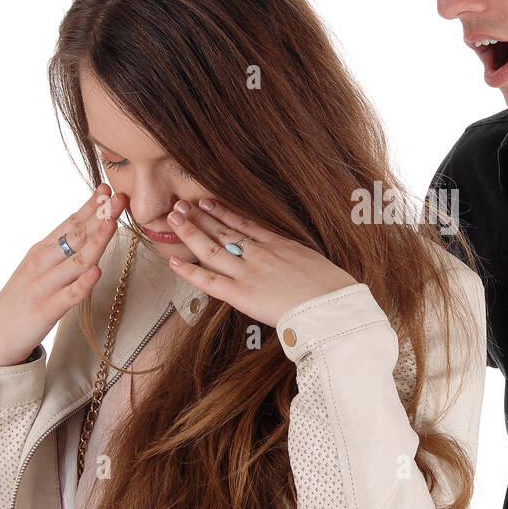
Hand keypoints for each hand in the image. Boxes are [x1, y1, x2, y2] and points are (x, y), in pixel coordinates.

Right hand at [0, 185, 126, 366]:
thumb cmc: (22, 300)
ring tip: (112, 224)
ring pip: (75, 261)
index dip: (90, 206)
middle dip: (100, 216)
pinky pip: (69, 295)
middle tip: (120, 199)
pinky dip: (83, 283)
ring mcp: (44, 286)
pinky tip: (97, 271)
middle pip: (76, 237)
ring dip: (95, 242)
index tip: (109, 190)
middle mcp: (41, 264)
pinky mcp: (46, 310)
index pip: (70, 224)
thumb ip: (60, 251)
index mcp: (41, 251)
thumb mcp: (38, 268)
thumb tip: (88, 229)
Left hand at [165, 198, 358, 328]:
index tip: (209, 202)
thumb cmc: (334, 291)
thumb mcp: (318, 264)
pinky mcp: (241, 294)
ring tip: (173, 218)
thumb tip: (298, 265)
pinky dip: (188, 271)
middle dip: (200, 216)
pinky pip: (208, 281)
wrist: (333, 306)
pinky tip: (172, 260)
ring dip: (190, 232)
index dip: (224, 212)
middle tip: (181, 203)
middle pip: (224, 231)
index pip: (246, 224)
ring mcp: (249, 272)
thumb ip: (300, 260)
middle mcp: (261, 253)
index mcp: (281, 245)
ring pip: (211, 248)